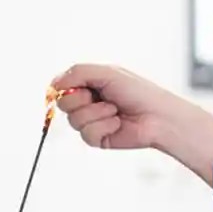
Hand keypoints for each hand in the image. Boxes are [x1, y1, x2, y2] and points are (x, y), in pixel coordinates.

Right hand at [50, 64, 178, 149]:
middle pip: (63, 104)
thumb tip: (53, 84)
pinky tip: (118, 123)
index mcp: (90, 84)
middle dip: (81, 100)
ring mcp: (93, 121)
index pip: (61, 86)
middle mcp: (89, 102)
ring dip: (97, 113)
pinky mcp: (98, 139)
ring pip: (74, 121)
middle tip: (103, 97)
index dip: (65, 88)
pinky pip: (86, 135)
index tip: (80, 87)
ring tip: (116, 110)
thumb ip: (78, 73)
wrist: (158, 116)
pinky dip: (103, 127)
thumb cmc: (138, 92)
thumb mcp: (107, 73)